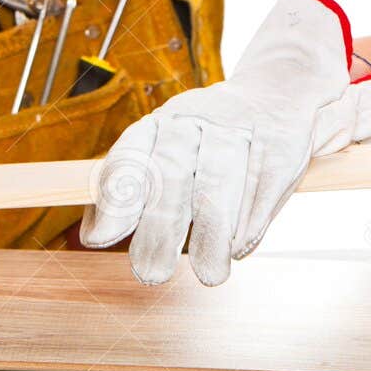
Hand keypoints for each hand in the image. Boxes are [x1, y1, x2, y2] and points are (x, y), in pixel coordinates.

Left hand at [81, 0, 370, 285]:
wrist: (277, 93)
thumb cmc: (208, 139)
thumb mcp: (167, 148)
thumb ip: (131, 189)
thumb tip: (93, 235)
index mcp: (163, 122)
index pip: (131, 155)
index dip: (114, 197)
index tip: (99, 238)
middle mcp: (195, 119)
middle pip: (172, 174)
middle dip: (159, 228)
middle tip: (149, 274)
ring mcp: (238, 130)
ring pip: (219, 185)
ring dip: (211, 237)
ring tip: (208, 276)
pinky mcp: (278, 146)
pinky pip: (260, 190)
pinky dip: (249, 226)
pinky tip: (238, 249)